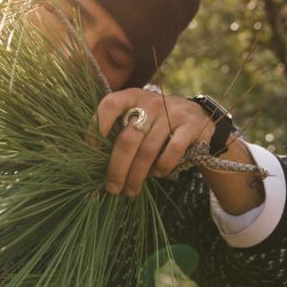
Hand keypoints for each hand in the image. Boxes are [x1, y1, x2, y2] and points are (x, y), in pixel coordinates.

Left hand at [90, 88, 216, 196]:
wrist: (197, 113)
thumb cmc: (156, 121)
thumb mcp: (138, 116)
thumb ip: (119, 133)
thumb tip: (92, 167)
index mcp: (132, 97)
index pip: (110, 105)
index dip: (96, 127)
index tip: (90, 151)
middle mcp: (151, 102)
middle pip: (128, 138)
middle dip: (117, 168)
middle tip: (112, 187)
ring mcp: (172, 112)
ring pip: (148, 150)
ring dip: (137, 175)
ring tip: (131, 189)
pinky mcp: (190, 125)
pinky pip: (172, 150)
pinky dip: (162, 166)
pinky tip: (157, 174)